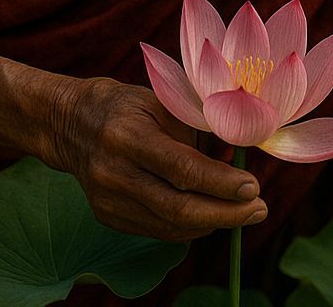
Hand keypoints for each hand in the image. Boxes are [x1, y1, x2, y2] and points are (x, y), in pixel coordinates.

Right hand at [55, 77, 267, 240]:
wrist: (73, 122)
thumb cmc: (128, 105)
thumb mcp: (163, 101)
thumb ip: (199, 126)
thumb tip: (243, 152)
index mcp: (128, 136)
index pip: (182, 169)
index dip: (221, 183)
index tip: (254, 187)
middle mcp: (115, 173)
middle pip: (177, 208)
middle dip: (226, 214)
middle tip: (259, 209)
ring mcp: (108, 200)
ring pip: (170, 226)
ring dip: (213, 222)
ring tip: (243, 211)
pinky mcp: (108, 217)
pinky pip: (158, 230)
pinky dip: (190, 225)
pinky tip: (211, 213)